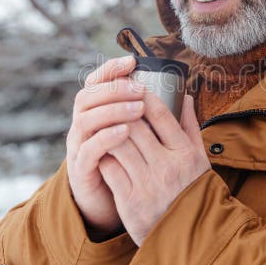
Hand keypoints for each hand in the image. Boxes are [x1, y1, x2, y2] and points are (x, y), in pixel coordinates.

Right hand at [66, 55, 144, 237]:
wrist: (108, 203)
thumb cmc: (129, 165)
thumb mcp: (146, 137)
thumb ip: (160, 117)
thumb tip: (186, 95)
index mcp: (98, 112)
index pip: (97, 82)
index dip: (111, 69)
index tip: (131, 61)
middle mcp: (84, 125)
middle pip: (88, 96)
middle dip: (114, 88)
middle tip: (138, 87)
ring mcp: (79, 146)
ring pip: (86, 118)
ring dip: (111, 109)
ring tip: (136, 108)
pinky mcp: (81, 168)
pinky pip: (89, 149)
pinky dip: (106, 137)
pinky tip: (124, 132)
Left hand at [99, 92, 209, 245]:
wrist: (191, 239)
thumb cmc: (195, 193)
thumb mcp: (200, 160)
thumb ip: (191, 127)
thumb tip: (186, 97)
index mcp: (185, 153)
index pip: (160, 114)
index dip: (143, 95)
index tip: (133, 87)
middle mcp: (167, 166)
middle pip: (135, 125)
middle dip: (120, 110)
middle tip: (111, 101)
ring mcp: (147, 183)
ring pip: (118, 144)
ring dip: (107, 131)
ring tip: (103, 124)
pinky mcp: (130, 200)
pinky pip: (109, 169)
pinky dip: (102, 155)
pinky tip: (100, 150)